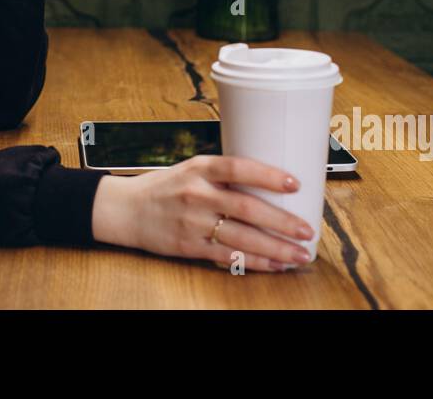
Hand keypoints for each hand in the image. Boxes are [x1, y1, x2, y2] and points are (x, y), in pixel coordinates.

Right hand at [91, 155, 315, 271]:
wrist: (126, 209)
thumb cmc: (164, 187)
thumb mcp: (191, 169)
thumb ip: (223, 175)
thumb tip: (270, 180)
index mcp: (199, 168)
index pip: (237, 167)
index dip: (267, 175)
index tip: (294, 183)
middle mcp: (196, 194)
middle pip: (246, 207)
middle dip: (281, 221)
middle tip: (307, 229)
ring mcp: (192, 222)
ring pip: (241, 237)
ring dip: (275, 247)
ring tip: (299, 253)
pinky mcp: (189, 246)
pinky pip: (227, 257)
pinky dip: (254, 262)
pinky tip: (274, 264)